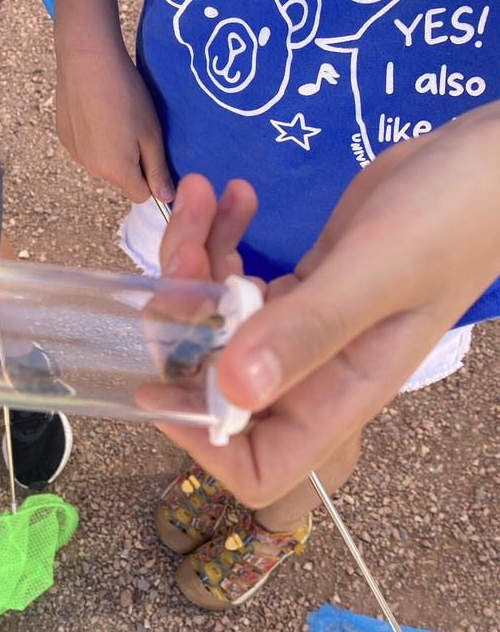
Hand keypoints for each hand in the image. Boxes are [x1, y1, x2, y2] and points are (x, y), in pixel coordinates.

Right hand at [55, 39, 174, 204]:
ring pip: (103, 163)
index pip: (141, 195)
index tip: (154, 152)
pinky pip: (87, 148)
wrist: (87, 59)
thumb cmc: (126, 95)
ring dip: (112, 149)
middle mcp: (93, 170)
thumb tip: (165, 198)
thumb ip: (158, 170)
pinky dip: (95, 136)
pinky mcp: (65, 138)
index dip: (152, 178)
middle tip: (136, 127)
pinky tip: (98, 111)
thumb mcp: (151, 134)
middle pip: (121, 179)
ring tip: (116, 116)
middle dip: (132, 162)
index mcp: (117, 172)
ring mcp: (76, 154)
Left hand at [154, 100, 499, 505]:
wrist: (486, 164)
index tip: (164, 383)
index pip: (258, 467)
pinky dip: (220, 239)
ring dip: (193, 264)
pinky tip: (232, 197)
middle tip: (184, 253)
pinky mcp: (298, 289)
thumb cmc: (451, 219)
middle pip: (214, 387)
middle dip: (181, 324)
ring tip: (204, 201)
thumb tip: (233, 392)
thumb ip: (310, 329)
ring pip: (214, 324)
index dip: (202, 443)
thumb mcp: (380, 270)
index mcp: (337, 395)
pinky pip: (233, 279)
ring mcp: (303, 331)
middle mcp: (313, 374)